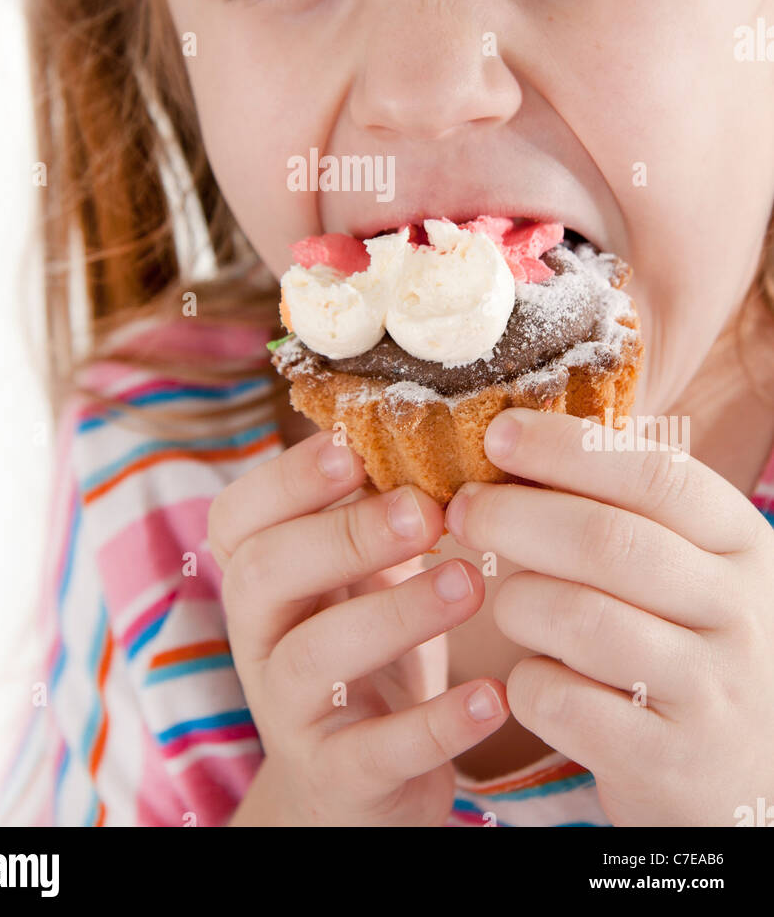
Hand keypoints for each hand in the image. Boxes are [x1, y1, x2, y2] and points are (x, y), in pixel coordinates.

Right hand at [208, 429, 508, 826]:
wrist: (354, 782)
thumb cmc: (366, 642)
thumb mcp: (359, 570)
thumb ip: (377, 506)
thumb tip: (444, 418)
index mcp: (260, 572)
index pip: (236, 516)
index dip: (285, 479)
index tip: (352, 449)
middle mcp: (258, 636)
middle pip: (264, 574)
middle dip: (343, 534)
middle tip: (425, 510)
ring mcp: (290, 710)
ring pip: (314, 658)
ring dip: (393, 614)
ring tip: (469, 584)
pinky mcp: (337, 777)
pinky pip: (376, 753)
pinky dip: (435, 724)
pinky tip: (492, 696)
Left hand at [444, 407, 773, 826]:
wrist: (746, 778)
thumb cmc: (687, 645)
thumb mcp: (688, 568)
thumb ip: (621, 507)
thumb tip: (512, 438)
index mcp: (740, 543)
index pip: (657, 475)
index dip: (567, 448)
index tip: (497, 432)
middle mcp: (738, 612)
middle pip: (608, 542)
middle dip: (515, 516)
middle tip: (464, 510)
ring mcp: (709, 691)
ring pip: (579, 619)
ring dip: (519, 603)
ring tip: (512, 606)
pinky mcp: (666, 761)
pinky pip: (562, 702)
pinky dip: (526, 683)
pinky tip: (537, 677)